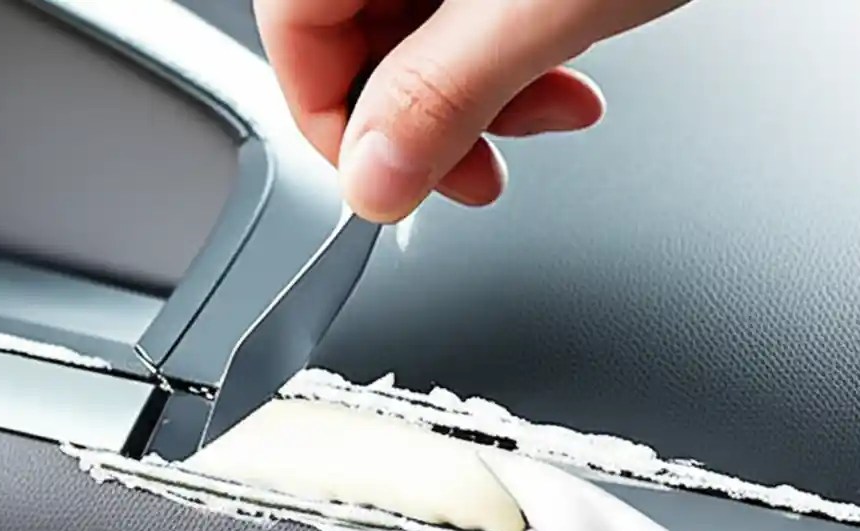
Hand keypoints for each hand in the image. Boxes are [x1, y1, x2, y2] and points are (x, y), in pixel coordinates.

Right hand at [254, 0, 689, 222]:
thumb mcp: (536, 7)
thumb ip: (441, 99)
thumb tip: (372, 181)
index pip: (294, 35)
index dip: (340, 128)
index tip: (395, 185)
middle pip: (356, 31)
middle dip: (431, 114)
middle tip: (488, 166)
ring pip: (418, 20)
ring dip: (482, 87)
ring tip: (558, 107)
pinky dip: (510, 43)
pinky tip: (566, 58)